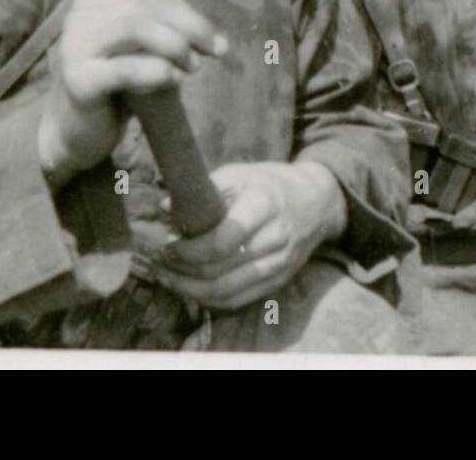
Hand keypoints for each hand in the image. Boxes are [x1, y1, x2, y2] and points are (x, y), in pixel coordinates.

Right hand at [38, 0, 225, 186]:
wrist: (74, 130)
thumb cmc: (114, 86)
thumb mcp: (142, 52)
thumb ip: (172, 36)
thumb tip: (221, 43)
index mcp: (93, 0)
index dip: (191, 15)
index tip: (217, 42)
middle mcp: (78, 16)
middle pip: (145, 8)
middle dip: (189, 28)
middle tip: (214, 54)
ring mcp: (73, 46)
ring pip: (134, 28)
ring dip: (174, 46)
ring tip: (192, 68)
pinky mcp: (77, 80)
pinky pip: (125, 68)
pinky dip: (157, 71)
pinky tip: (173, 80)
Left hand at [150, 161, 346, 310]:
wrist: (317, 203)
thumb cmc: (271, 185)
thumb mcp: (240, 174)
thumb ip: (204, 191)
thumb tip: (165, 209)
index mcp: (264, 206)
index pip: (223, 241)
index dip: (189, 250)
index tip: (168, 244)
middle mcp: (275, 239)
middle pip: (220, 271)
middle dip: (181, 271)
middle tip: (159, 262)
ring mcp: (279, 265)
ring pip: (226, 292)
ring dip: (189, 290)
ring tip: (167, 277)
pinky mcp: (277, 282)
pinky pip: (237, 301)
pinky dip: (208, 300)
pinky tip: (189, 289)